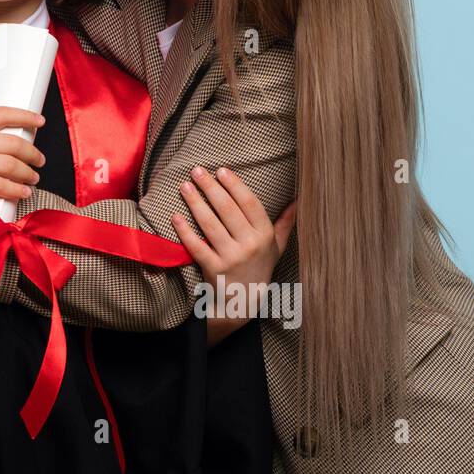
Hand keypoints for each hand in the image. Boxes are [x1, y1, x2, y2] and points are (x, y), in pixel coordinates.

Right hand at [0, 108, 47, 215]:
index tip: (39, 121)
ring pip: (11, 165)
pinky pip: (1, 185)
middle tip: (39, 160)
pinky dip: (16, 190)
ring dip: (28, 173)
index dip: (25, 116)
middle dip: (33, 153)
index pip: (2, 113)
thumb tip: (2, 144)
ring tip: (33, 178)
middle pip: (13, 143)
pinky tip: (22, 192)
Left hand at [171, 166, 295, 339]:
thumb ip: (285, 223)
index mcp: (265, 235)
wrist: (242, 303)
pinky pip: (197, 246)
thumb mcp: (277, 247)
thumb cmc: (259, 268)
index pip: (250, 203)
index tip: (221, 170)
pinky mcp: (214, 269)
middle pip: (227, 209)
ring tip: (185, 186)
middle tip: (197, 170)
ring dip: (195, 203)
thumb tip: (298, 199)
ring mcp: (232, 258)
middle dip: (211, 187)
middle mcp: (250, 245)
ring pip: (210, 224)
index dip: (235, 185)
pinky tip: (175, 216)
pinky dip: (185, 231)